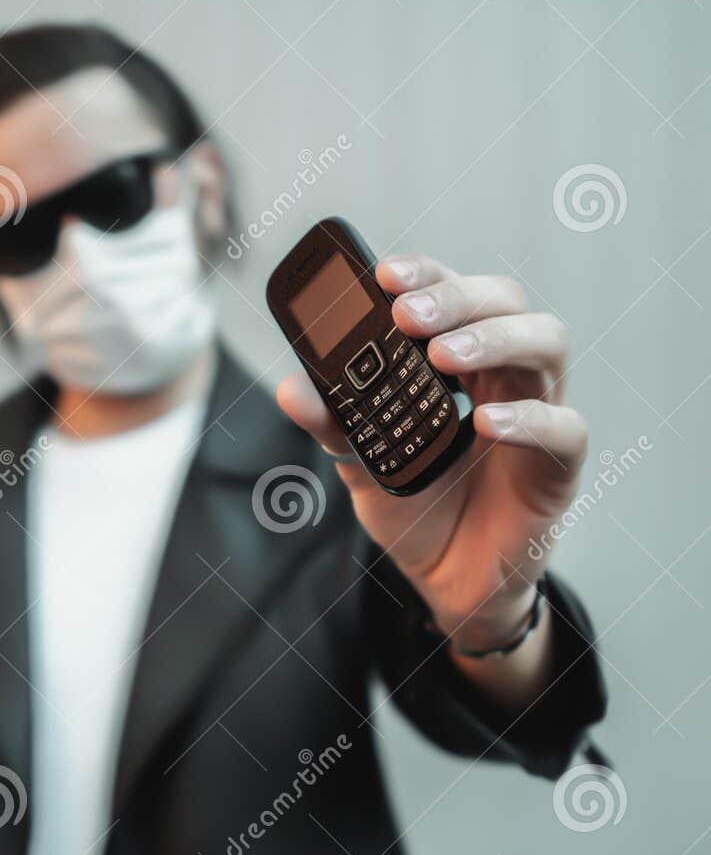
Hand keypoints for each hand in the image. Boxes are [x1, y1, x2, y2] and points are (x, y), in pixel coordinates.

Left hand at [277, 254, 586, 650]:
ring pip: (547, 345)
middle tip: (408, 314)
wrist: (446, 581)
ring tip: (444, 355)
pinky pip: (563, 428)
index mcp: (463, 360)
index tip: (385, 274)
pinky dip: (527, 418)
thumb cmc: (418, 509)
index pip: (455, 292)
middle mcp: (507, 374)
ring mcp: (540, 414)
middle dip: (457, 297)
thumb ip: (334, 425)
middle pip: (506, 302)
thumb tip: (290, 389)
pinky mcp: (559, 467)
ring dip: (495, 338)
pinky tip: (486, 422)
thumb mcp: (364, 464)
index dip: (428, 273)